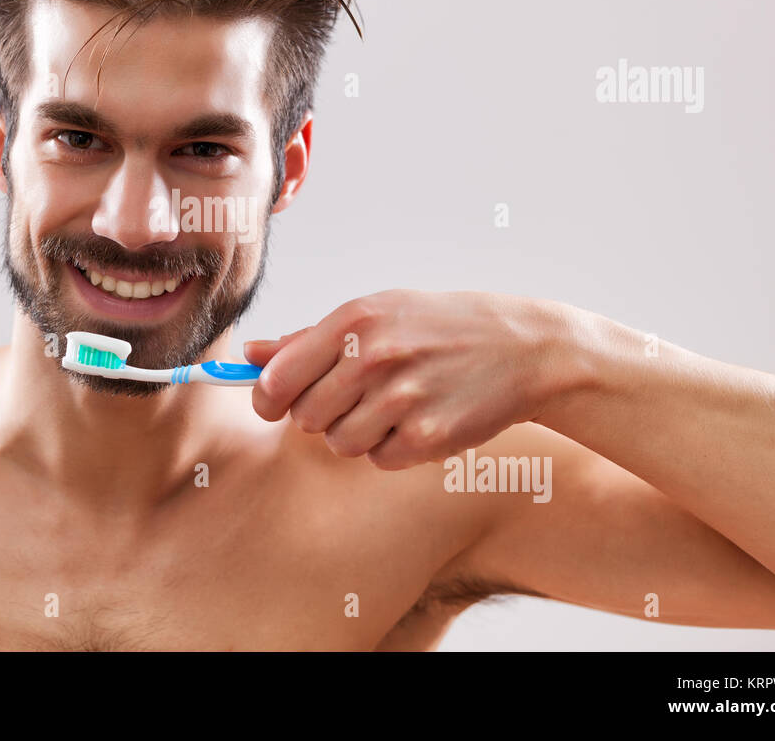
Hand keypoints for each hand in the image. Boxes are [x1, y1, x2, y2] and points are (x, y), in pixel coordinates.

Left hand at [242, 289, 578, 469]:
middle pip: (306, 417)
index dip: (267, 398)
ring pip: (340, 443)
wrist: (524, 349)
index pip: (277, 378)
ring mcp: (402, 397)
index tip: (274, 402)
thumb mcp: (378, 314)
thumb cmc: (443, 329)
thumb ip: (309, 339)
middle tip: (357, 396)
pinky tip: (420, 420)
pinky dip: (394, 448)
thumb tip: (250, 354)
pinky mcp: (428, 435)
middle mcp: (373, 357)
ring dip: (360, 432)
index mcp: (354, 320)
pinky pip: (380, 459)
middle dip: (323, 414)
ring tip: (395, 404)